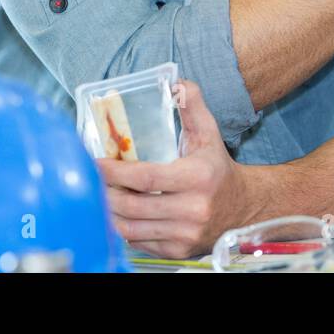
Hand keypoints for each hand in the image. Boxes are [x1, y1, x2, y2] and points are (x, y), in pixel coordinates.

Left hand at [96, 79, 252, 259]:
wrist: (243, 208)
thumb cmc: (218, 169)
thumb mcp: (209, 134)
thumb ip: (192, 106)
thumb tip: (177, 82)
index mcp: (198, 177)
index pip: (145, 178)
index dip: (114, 172)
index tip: (95, 164)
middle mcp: (193, 208)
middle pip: (133, 205)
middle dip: (105, 193)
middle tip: (90, 181)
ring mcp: (185, 233)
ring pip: (131, 228)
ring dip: (109, 213)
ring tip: (99, 197)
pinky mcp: (179, 250)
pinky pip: (139, 243)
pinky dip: (123, 229)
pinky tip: (117, 215)